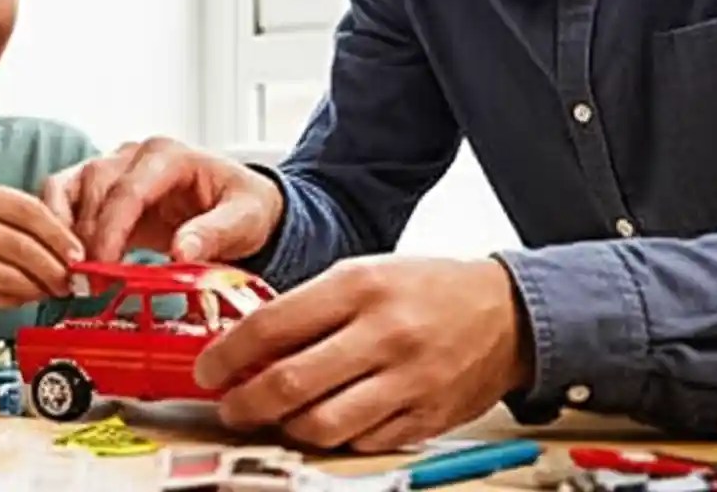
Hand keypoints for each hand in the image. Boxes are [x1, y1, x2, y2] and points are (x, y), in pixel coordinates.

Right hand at [0, 180, 84, 316]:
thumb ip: (6, 222)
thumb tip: (60, 246)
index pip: (26, 208)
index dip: (58, 232)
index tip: (78, 252)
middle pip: (20, 243)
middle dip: (53, 266)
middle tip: (70, 281)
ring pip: (7, 273)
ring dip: (36, 287)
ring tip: (49, 292)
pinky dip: (12, 300)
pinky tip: (22, 300)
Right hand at [41, 137, 283, 262]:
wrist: (242, 208)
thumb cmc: (245, 207)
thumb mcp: (244, 220)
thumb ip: (215, 233)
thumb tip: (182, 251)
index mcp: (169, 156)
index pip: (127, 189)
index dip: (109, 231)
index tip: (101, 268)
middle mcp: (136, 156)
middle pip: (92, 186)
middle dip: (85, 236)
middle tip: (86, 281)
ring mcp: (116, 169)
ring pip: (70, 188)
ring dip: (63, 230)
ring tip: (71, 272)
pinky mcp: (105, 191)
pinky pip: (67, 199)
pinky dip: (59, 227)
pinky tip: (67, 260)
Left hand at [194, 257, 533, 451]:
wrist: (508, 313)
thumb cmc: (427, 290)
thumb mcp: (364, 274)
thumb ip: (310, 307)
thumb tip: (248, 345)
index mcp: (360, 286)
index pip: (272, 325)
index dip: (228, 354)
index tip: (208, 369)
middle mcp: (382, 334)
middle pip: (290, 383)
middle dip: (244, 403)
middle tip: (229, 406)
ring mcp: (406, 380)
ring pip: (321, 424)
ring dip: (283, 428)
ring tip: (270, 418)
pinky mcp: (424, 417)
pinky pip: (359, 442)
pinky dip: (330, 439)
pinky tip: (320, 423)